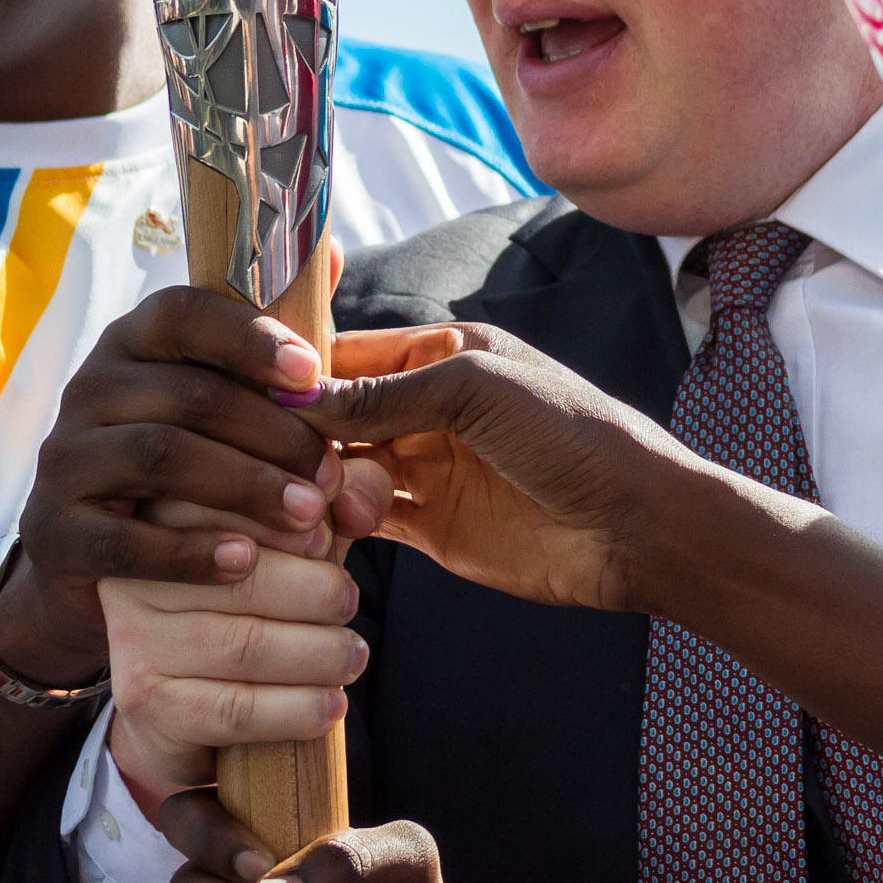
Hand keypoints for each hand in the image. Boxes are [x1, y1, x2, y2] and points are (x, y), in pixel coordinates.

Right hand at [2, 289, 382, 691]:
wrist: (94, 577)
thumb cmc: (190, 479)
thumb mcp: (233, 412)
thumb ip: (278, 351)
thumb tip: (327, 251)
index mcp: (135, 347)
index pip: (183, 313)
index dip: (250, 337)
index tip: (313, 371)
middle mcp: (90, 390)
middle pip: (187, 393)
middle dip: (273, 432)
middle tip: (332, 472)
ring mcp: (63, 460)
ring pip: (159, 455)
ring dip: (245, 486)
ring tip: (308, 517)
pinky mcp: (53, 531)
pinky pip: (122, 538)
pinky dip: (190, 551)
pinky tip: (245, 563)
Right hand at [100, 521, 369, 801]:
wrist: (185, 702)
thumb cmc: (254, 601)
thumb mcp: (296, 538)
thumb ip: (336, 498)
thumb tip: (352, 499)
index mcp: (161, 509)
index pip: (232, 499)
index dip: (291, 517)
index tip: (327, 536)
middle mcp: (135, 567)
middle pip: (245, 574)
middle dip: (316, 589)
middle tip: (348, 602)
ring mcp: (132, 636)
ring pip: (247, 644)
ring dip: (319, 653)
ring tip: (352, 656)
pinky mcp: (145, 699)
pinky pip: (236, 707)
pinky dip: (296, 708)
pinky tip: (331, 705)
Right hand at [299, 321, 728, 613]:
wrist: (635, 524)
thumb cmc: (571, 435)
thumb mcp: (476, 390)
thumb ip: (387, 392)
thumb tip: (300, 396)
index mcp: (446, 355)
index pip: (352, 354)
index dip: (301, 370)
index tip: (247, 386)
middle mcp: (431, 409)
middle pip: (340, 415)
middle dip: (304, 433)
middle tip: (274, 455)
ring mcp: (430, 470)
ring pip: (346, 469)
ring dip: (320, 480)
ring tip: (310, 495)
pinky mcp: (433, 528)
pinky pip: (367, 521)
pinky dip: (338, 523)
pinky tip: (319, 526)